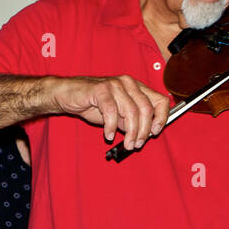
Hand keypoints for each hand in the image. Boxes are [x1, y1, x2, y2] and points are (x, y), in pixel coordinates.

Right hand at [51, 75, 169, 149]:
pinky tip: (109, 135)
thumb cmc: (91, 103)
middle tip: (136, 144)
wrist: (67, 94)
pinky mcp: (101, 89)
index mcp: (136, 87)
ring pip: (131, 111)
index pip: (160, 100)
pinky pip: (111, 111)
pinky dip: (111, 126)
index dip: (162, 117)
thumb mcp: (117, 114)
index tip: (155, 132)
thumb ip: (130, 121)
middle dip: (143, 131)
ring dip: (130, 132)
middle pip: (146, 109)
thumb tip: (144, 134)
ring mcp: (115, 85)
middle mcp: (128, 83)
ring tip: (126, 144)